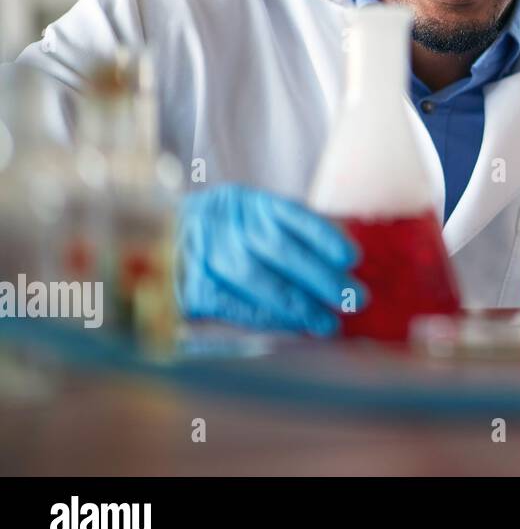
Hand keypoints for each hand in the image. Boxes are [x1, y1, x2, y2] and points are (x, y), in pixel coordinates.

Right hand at [178, 185, 365, 335]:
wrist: (155, 245)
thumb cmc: (219, 234)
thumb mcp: (249, 216)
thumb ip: (290, 233)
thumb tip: (340, 263)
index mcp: (245, 202)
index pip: (292, 215)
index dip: (323, 237)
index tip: (352, 257)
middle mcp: (225, 223)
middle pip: (279, 250)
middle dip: (320, 277)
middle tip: (354, 298)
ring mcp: (205, 254)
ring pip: (257, 279)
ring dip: (297, 304)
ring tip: (328, 322)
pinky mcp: (190, 286)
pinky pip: (234, 304)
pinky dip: (267, 317)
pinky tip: (293, 327)